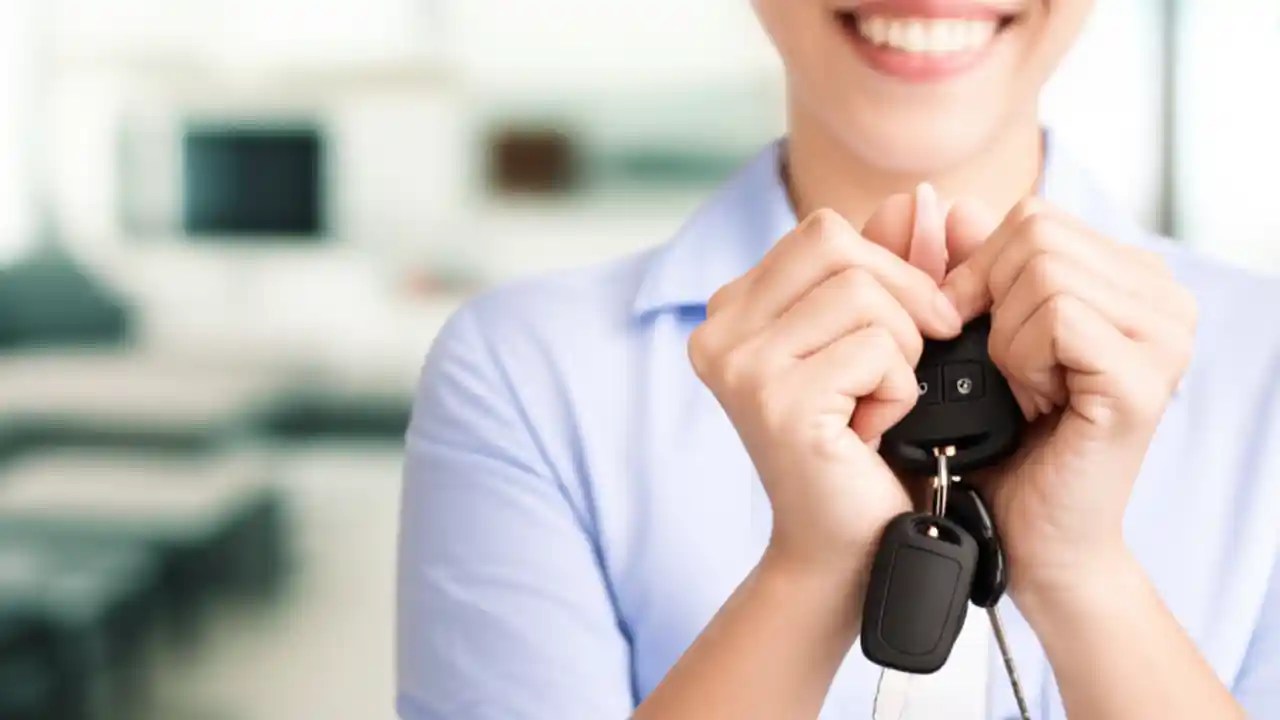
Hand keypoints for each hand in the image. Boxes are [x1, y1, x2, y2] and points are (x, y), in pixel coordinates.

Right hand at [689, 207, 962, 576]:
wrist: (847, 546)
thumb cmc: (864, 444)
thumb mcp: (880, 338)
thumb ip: (892, 266)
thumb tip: (921, 197)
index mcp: (732, 308)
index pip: (824, 231)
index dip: (889, 266)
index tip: (912, 325)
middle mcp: (718, 329)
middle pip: (837, 245)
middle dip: (901, 296)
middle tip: (908, 361)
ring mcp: (739, 365)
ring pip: (864, 294)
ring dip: (902, 352)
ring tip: (877, 403)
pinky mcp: (774, 400)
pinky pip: (877, 348)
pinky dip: (899, 389)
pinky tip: (871, 430)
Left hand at [941, 198, 1197, 601]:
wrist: (1028, 535)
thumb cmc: (1001, 441)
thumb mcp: (973, 339)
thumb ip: (964, 270)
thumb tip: (950, 204)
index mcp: (1130, 278)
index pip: (1033, 216)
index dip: (977, 269)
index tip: (968, 330)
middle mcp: (1164, 297)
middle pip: (1036, 232)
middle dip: (989, 301)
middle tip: (1001, 368)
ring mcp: (1166, 336)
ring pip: (1043, 270)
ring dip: (1005, 338)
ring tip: (1025, 389)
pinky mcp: (1146, 377)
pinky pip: (1057, 317)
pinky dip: (1021, 360)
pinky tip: (1036, 403)